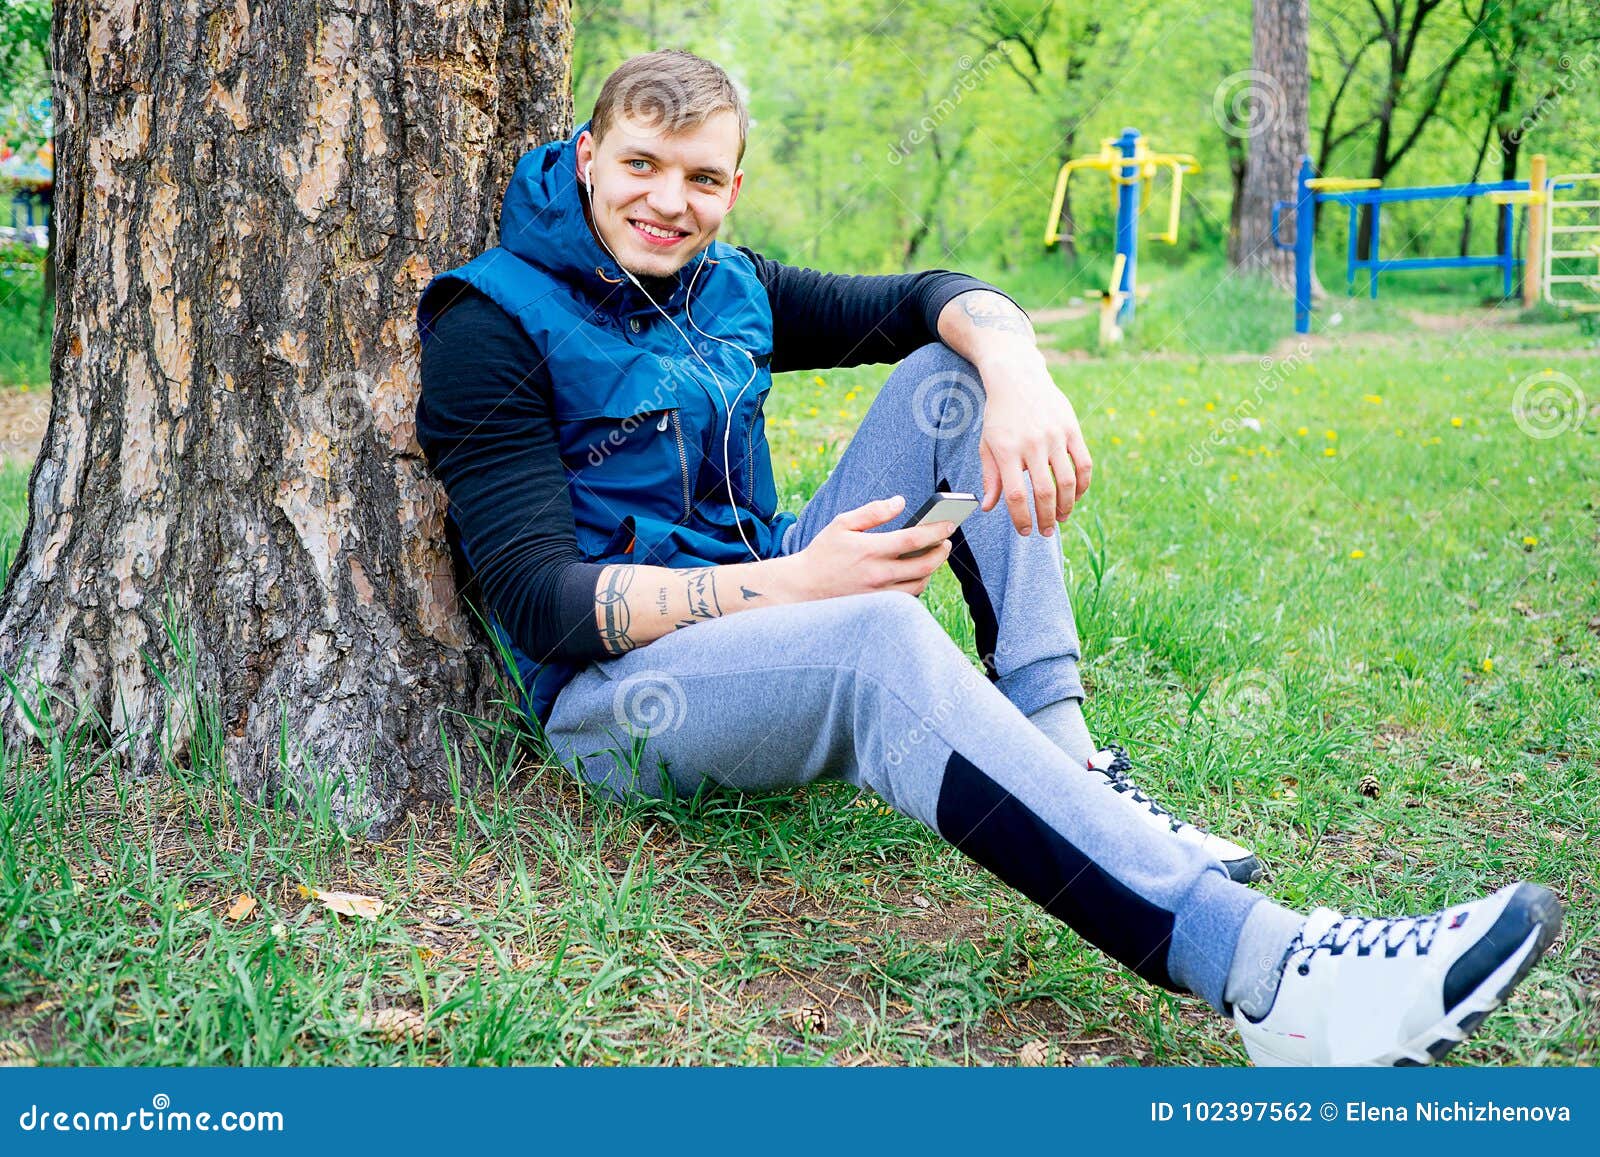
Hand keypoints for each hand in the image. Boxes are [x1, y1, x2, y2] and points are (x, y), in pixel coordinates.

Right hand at [791, 495, 954, 599]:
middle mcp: (878, 574)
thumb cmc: (823, 553)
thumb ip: (873, 512)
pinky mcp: (878, 605)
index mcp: (870, 550)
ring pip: (920, 584)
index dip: (937, 531)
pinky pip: (908, 597)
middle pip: (924, 565)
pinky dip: (918, 583)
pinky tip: (917, 572)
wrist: (803, 588)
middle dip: (941, 552)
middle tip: (946, 542)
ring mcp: (879, 593)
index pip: (914, 540)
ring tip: (933, 555)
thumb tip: (900, 502)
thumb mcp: (842, 524)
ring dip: (932, 569)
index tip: (950, 524)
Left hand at [975, 348, 1092, 534]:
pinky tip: (1076, 496)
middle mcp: (1032, 444)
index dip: (1022, 518)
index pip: (1016, 495)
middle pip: (1044, 492)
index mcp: (1007, 451)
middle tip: (1045, 531)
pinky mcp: (1072, 429)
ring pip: (1067, 481)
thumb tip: (990, 508)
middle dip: (1046, 518)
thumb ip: (991, 477)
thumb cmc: (999, 415)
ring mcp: (1054, 436)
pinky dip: (1083, 484)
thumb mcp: (987, 444)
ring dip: (1066, 505)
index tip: (1025, 531)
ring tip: (1061, 517)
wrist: (1017, 377)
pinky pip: (1084, 463)